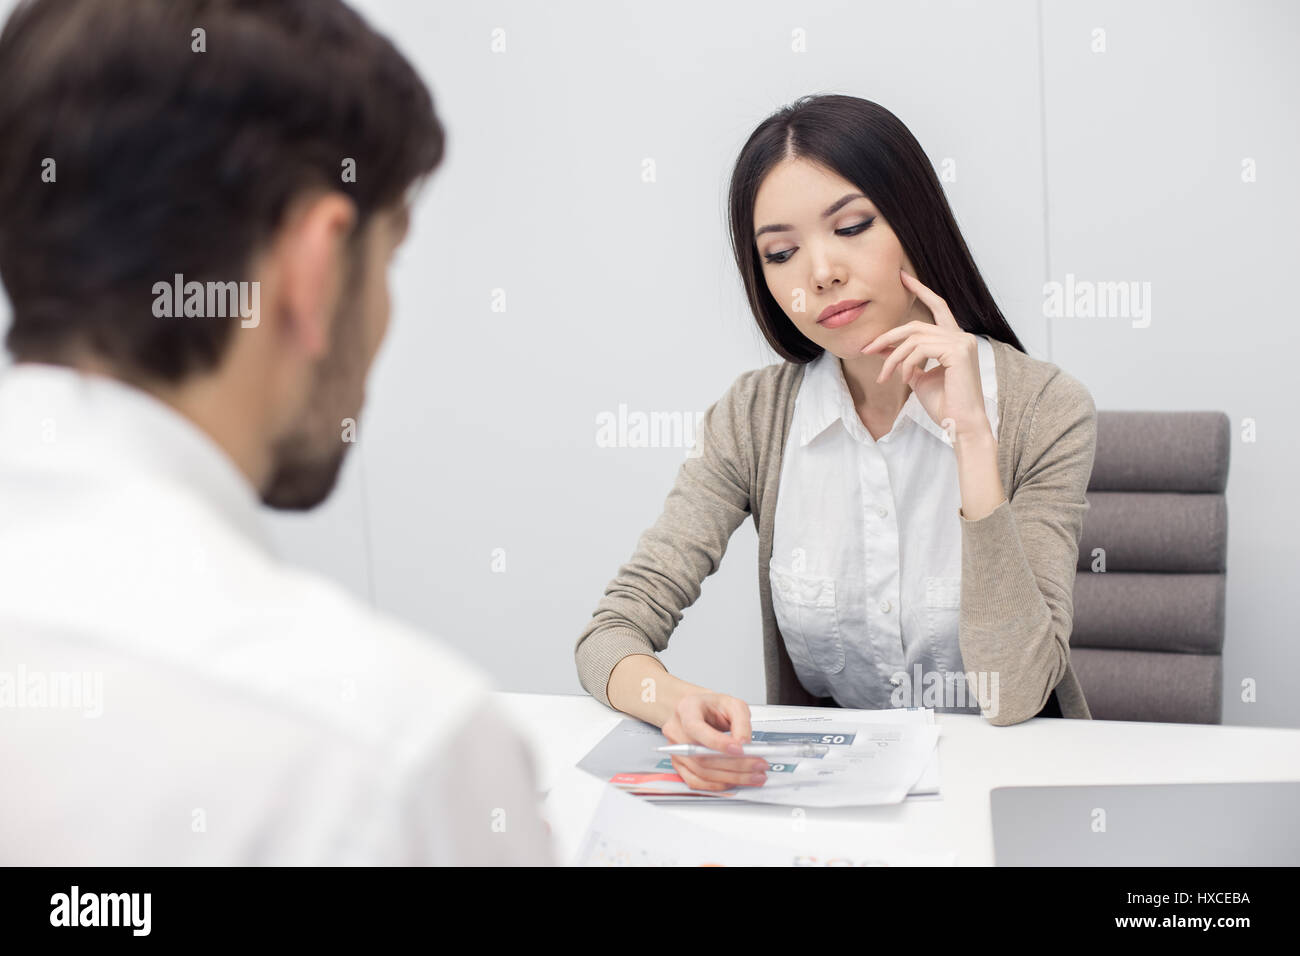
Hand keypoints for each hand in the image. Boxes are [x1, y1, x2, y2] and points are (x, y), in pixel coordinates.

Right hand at [661, 692, 767, 791]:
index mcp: (687, 709)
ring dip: (731, 777)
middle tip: (757, 765)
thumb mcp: (732, 704)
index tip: (740, 749)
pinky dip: (717, 785)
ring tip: (754, 776)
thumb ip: (741, 722)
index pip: (696, 728)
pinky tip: (734, 781)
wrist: (700, 712)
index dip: (717, 742)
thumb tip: (745, 744)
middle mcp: (677, 730)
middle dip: (734, 764)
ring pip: (701, 771)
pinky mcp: (679, 765)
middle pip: (701, 755)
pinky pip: (696, 781)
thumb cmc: (713, 707)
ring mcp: (675, 750)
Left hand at [858, 269, 990, 439]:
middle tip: (867, 348)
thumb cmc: (944, 404)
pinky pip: (920, 349)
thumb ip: (906, 360)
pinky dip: (906, 363)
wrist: (961, 424)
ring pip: (914, 338)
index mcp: (955, 340)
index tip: (903, 277)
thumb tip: (883, 349)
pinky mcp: (958, 351)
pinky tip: (904, 378)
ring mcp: (962, 342)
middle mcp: (961, 336)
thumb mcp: (919, 377)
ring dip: (893, 357)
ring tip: (885, 377)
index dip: (920, 291)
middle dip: (889, 336)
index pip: (938, 307)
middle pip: (916, 324)